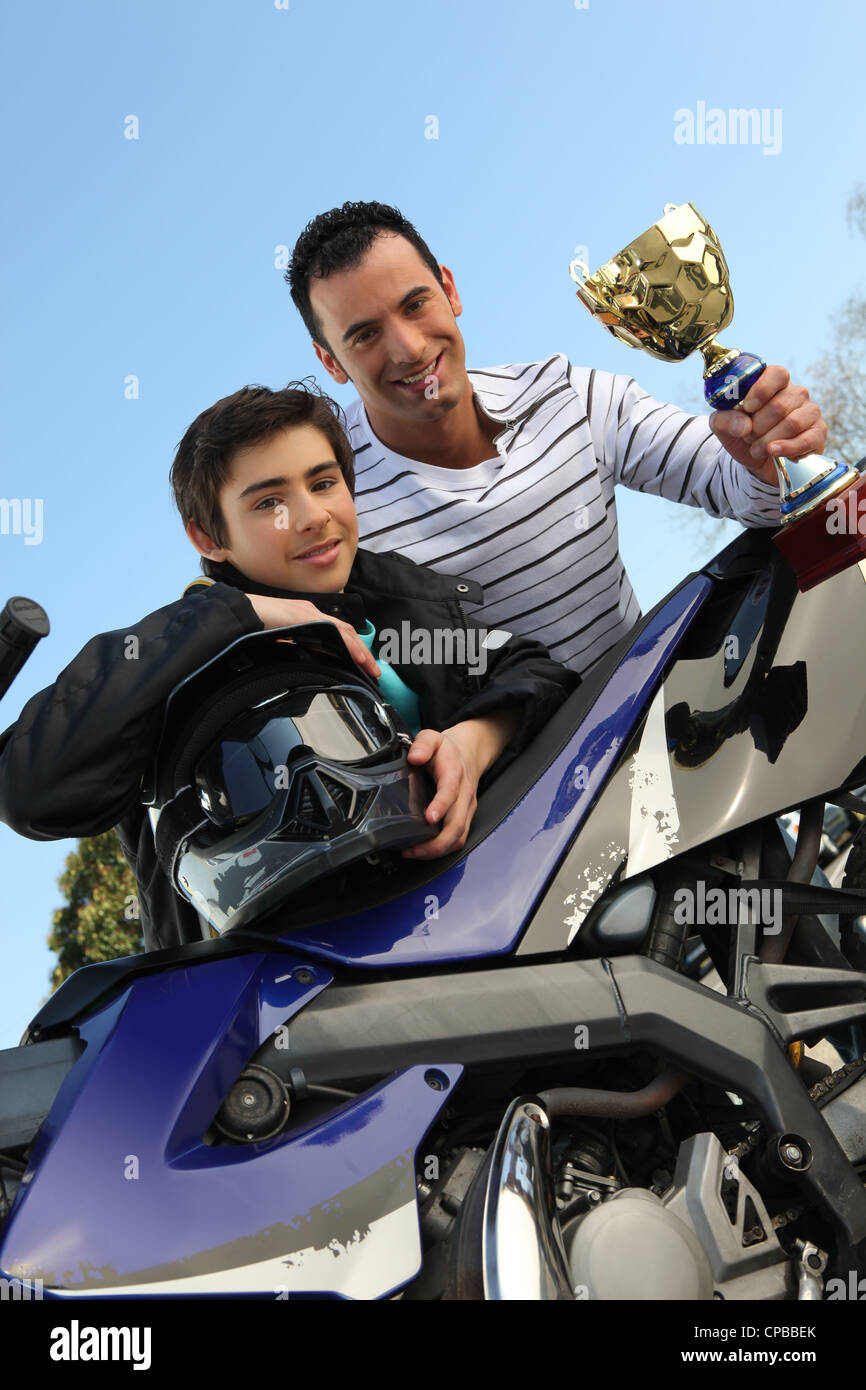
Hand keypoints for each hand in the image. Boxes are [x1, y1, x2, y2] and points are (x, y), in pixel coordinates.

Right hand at [244, 594, 380, 681]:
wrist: (238, 614)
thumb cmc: (253, 627)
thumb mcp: (280, 640)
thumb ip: (295, 647)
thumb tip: (307, 663)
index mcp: (306, 618)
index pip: (337, 632)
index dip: (352, 648)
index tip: (362, 664)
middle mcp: (311, 612)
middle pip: (346, 632)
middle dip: (362, 652)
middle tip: (373, 670)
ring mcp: (308, 612)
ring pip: (344, 631)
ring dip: (360, 650)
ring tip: (370, 667)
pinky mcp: (304, 616)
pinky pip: (333, 631)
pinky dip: (347, 645)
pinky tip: (356, 656)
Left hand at [401, 728, 479, 859]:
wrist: (469, 753)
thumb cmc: (446, 750)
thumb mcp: (433, 738)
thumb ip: (423, 744)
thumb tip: (414, 756)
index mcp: (454, 774)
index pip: (451, 791)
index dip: (441, 805)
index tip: (429, 817)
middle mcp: (464, 795)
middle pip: (457, 825)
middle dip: (437, 842)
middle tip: (413, 849)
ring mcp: (466, 809)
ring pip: (459, 837)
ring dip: (438, 850)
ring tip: (414, 853)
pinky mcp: (465, 818)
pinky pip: (458, 839)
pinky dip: (442, 849)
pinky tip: (423, 851)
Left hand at [709, 365, 826, 485]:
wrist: (757, 460)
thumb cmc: (743, 435)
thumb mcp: (724, 426)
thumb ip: (724, 420)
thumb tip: (743, 425)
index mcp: (774, 383)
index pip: (777, 374)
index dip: (762, 390)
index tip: (748, 407)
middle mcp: (796, 393)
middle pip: (779, 405)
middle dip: (758, 426)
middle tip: (748, 437)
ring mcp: (810, 411)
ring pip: (791, 423)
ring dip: (768, 440)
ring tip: (756, 448)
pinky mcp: (818, 432)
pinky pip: (805, 440)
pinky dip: (786, 448)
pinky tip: (773, 452)